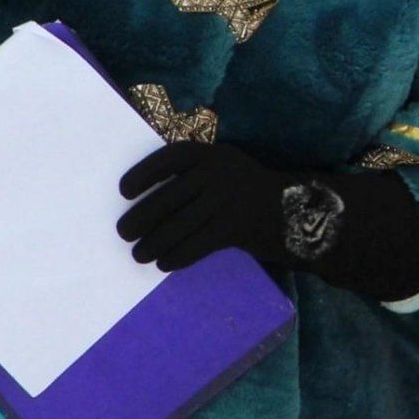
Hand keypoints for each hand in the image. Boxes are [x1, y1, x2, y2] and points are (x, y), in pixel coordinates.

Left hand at [117, 140, 301, 270]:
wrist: (295, 211)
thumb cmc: (248, 192)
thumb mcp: (225, 171)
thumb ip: (193, 177)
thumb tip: (143, 204)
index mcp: (214, 154)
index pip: (171, 158)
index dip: (144, 173)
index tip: (123, 191)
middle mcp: (220, 172)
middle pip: (169, 197)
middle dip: (141, 217)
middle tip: (123, 232)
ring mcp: (228, 200)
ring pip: (179, 225)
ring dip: (154, 243)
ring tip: (138, 254)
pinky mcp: (235, 228)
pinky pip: (197, 244)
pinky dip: (177, 256)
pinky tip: (165, 263)